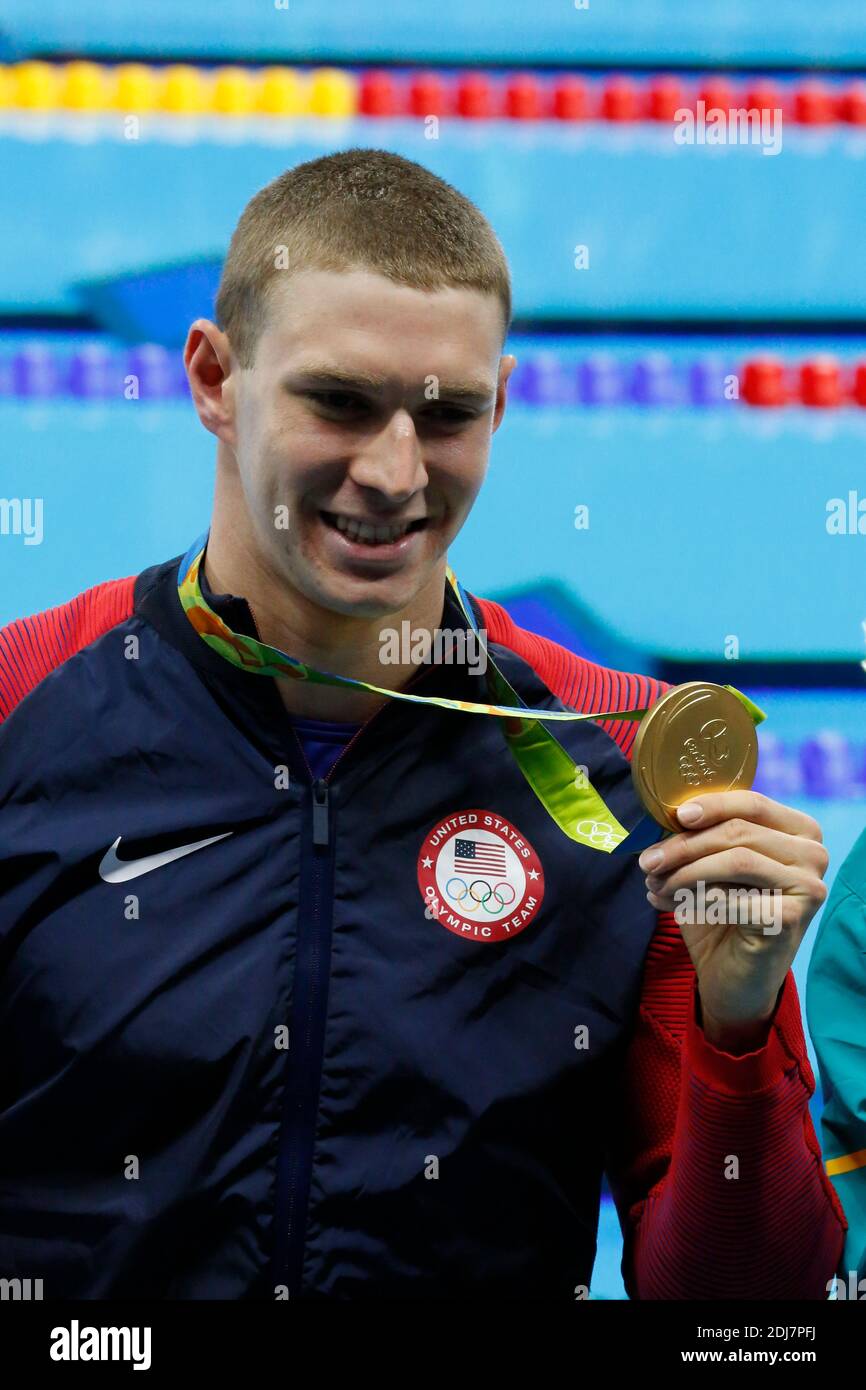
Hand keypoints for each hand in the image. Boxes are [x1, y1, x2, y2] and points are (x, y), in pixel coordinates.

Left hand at [637, 791, 828, 1051]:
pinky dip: (696, 900)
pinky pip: (733, 898)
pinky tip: (674, 908)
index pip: (752, 804)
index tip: (676, 816)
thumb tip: (670, 814)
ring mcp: (808, 887)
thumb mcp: (712, 865)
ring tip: (655, 885)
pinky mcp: (793, 918)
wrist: (735, 978)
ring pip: (735, 860)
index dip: (711, 805)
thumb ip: (702, 835)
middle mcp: (812, 854)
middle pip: (738, 833)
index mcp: (799, 831)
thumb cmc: (722, 915)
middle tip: (647, 862)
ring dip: (685, 872)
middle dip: (684, 846)